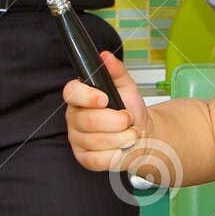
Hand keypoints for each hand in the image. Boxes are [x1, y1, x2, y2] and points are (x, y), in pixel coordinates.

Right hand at [63, 51, 149, 171]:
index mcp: (80, 97)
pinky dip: (117, 153)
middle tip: (128, 119)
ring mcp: (77, 139)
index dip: (87, 96)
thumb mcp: (127, 87)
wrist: (142, 136)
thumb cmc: (131, 110)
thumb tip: (105, 56)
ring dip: (121, 137)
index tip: (105, 99)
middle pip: (87, 120)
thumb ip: (116, 71)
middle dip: (115, 121)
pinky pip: (98, 159)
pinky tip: (122, 147)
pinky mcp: (84, 158)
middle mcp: (75, 118)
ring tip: (130, 133)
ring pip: (96, 141)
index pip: (72, 93)